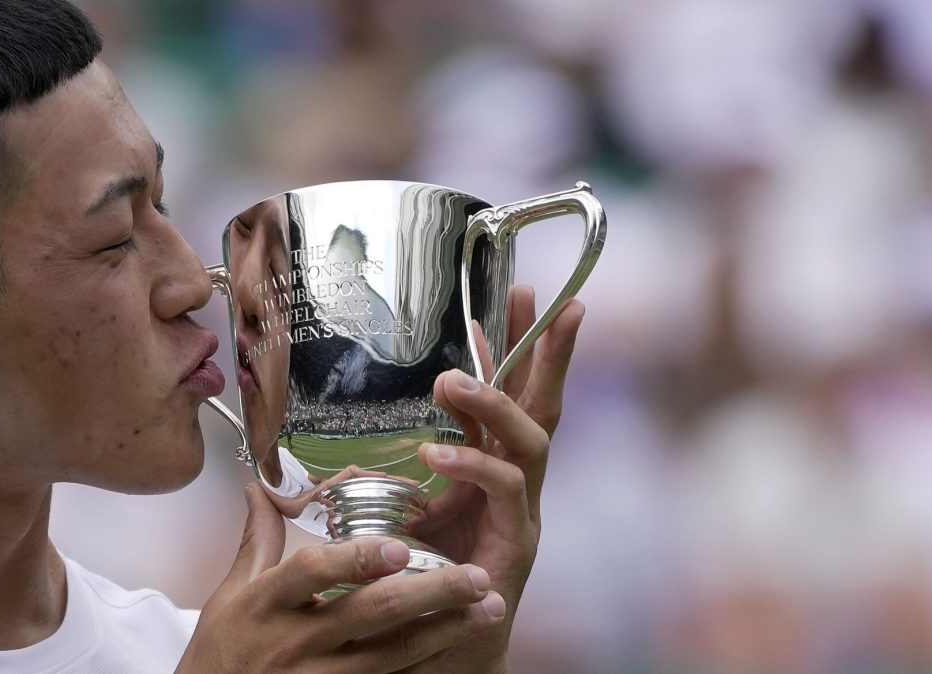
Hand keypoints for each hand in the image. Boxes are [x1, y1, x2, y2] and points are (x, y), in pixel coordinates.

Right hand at [176, 483, 506, 672]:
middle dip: (431, 592)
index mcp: (268, 602)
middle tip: (477, 575)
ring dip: (447, 630)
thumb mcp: (231, 593)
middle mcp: (296, 642)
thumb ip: (257, 540)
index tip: (400, 545)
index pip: (312, 572)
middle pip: (369, 614)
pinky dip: (428, 664)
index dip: (356, 559)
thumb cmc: (224, 649)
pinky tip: (462, 647)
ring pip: (393, 655)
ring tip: (489, 608)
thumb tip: (259, 487)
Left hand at [406, 285, 585, 672]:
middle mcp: (517, 483)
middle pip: (543, 405)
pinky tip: (439, 451)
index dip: (517, 344)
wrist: (441, 650)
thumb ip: (409, 463)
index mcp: (493, 467)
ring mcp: (523, 513)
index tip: (513, 293)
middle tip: (536, 298)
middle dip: (545, 348)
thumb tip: (385, 415)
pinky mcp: (517, 546)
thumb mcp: (411, 508)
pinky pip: (507, 491)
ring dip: (497, 403)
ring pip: (532, 442)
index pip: (513, 395)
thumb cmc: (424, 577)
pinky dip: (474, 465)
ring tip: (454, 380)